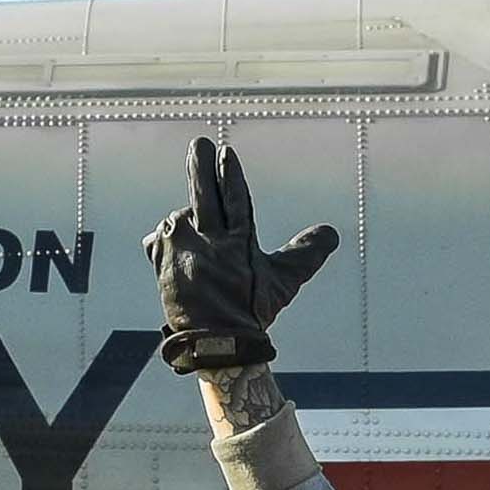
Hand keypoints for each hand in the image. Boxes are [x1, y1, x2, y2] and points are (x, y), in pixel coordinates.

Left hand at [144, 136, 338, 373]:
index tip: (224, 152)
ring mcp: (182, 249)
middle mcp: (208, 240)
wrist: (215, 345)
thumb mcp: (284, 281)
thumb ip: (306, 252)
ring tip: (195, 243)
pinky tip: (174, 248)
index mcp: (239, 241)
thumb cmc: (251, 311)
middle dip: (200, 167)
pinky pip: (158, 239)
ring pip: (180, 218)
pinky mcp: (160, 260)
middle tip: (198, 144)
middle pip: (203, 195)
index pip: (235, 198)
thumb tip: (331, 233)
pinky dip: (165, 240)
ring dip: (187, 223)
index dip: (229, 175)